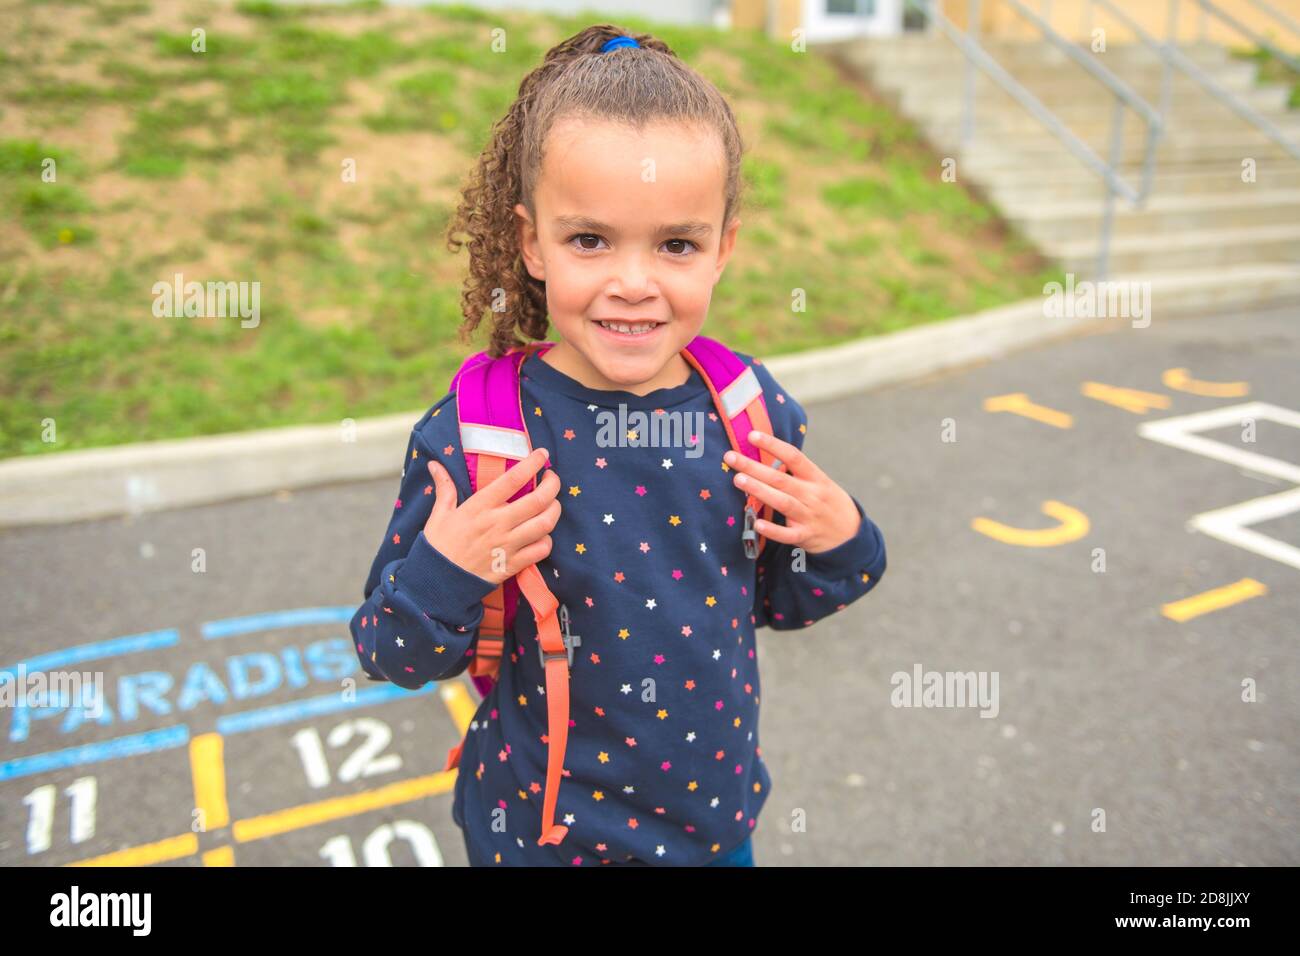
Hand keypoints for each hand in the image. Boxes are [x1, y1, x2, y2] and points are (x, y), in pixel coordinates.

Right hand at [422, 446, 561, 585]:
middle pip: (539, 500)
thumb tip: (434, 464)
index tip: (542, 454)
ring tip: (552, 504)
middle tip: (552, 478)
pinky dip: (547, 540)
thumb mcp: (439, 513)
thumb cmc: (438, 545)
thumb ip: (444, 487)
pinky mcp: (513, 564)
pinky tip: (542, 534)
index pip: (513, 479)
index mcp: (480, 507)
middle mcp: (498, 523)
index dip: (532, 463)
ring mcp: (508, 545)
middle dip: (553, 485)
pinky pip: (541, 550)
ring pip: (545, 524)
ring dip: (554, 511)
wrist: (438, 582)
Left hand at [723, 430, 860, 554]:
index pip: (793, 456)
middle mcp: (812, 495)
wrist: (852, 534)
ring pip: (782, 502)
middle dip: (753, 467)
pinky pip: (787, 534)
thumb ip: (797, 473)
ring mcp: (809, 516)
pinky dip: (772, 530)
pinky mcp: (805, 536)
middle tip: (731, 457)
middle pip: (780, 479)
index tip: (752, 435)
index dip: (772, 445)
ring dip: (759, 490)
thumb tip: (765, 456)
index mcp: (816, 478)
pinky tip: (756, 523)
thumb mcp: (820, 483)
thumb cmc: (828, 503)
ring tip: (738, 480)